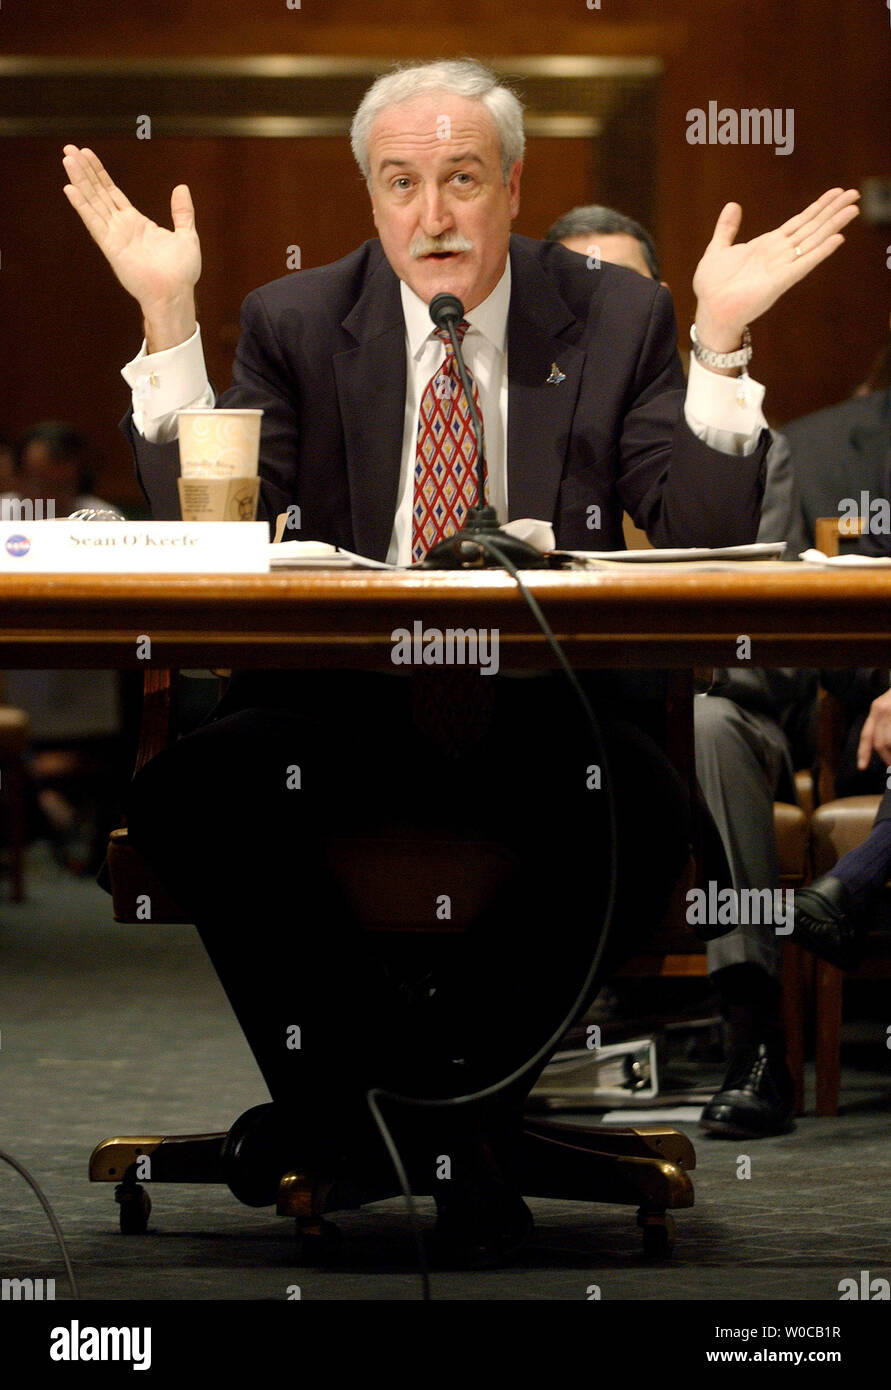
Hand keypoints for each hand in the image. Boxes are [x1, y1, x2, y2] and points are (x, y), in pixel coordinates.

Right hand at [62, 145, 200, 349]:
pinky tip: (70, 190)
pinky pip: (94, 223)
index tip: (87, 154)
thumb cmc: (181, 273)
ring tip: (67, 160)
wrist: (176, 294)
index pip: (112, 192)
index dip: (99, 173)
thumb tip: (182, 188)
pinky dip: (82, 206)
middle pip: (98, 192)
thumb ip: (182, 212)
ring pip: (93, 202)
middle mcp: (121, 226)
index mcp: (136, 222)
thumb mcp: (187, 235)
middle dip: (84, 170)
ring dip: (80, 181)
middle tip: (69, 149)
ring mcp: (114, 236)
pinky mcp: (111, 247)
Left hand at [692, 187, 859, 351]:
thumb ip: (727, 228)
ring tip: (853, 209)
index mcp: (768, 245)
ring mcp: (781, 267)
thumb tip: (733, 205)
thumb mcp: (718, 249)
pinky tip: (837, 239)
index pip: (799, 221)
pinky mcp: (779, 282)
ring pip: (813, 241)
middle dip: (833, 210)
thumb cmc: (712, 286)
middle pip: (812, 227)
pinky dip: (820, 251)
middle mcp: (779, 254)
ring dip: (833, 225)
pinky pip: (803, 264)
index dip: (818, 206)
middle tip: (855, 193)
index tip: (836, 192)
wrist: (710, 310)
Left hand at [857, 688, 890, 769]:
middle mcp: (883, 709)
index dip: (863, 752)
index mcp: (877, 709)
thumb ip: (883, 724)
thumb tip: (884, 748)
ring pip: (889, 742)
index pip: (867, 734)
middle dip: (887, 758)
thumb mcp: (888, 706)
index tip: (862, 767)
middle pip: (881, 743)